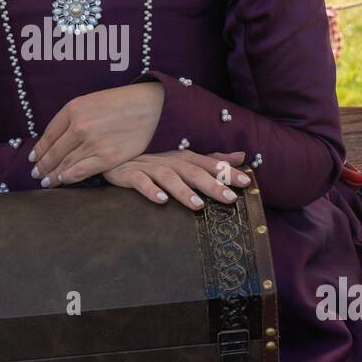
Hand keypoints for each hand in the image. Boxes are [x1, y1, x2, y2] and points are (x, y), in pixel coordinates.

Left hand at [28, 84, 164, 184]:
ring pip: (65, 165)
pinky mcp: (108, 158)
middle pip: (54, 153)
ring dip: (52, 175)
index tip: (33, 159)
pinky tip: (63, 180)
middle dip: (42, 166)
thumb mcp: (89, 102)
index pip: (48, 136)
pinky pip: (81, 172)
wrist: (149, 105)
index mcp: (73, 110)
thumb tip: (52, 141)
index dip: (38, 150)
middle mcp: (80, 126)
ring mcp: (94, 143)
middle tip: (36, 174)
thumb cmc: (118, 104)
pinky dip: (69, 178)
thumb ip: (70, 119)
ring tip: (46, 181)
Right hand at [103, 148, 251, 209]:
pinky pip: (140, 181)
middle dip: (212, 184)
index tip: (246, 182)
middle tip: (229, 198)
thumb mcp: (185, 160)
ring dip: (183, 190)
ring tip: (198, 205)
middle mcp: (169, 161)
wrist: (115, 158)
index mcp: (184, 158)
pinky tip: (160, 200)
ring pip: (169, 177)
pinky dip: (150, 190)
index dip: (227, 172)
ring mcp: (149, 167)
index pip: (209, 164)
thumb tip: (242, 156)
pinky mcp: (129, 174)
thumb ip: (213, 160)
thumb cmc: (154, 163)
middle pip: (193, 172)